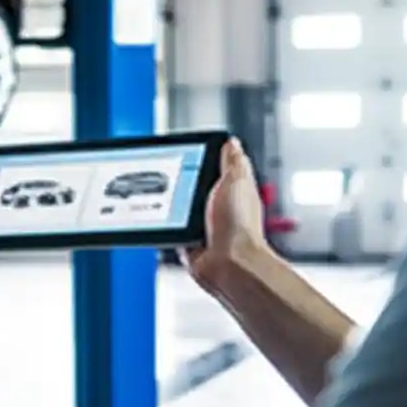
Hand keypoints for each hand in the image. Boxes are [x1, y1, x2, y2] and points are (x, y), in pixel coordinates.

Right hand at [180, 138, 268, 291]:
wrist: (229, 264)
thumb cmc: (239, 226)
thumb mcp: (236, 180)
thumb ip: (232, 161)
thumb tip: (232, 142)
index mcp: (233, 190)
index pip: (215, 168)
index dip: (201, 160)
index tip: (185, 153)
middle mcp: (220, 209)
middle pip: (194, 188)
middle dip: (182, 184)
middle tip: (170, 178)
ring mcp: (205, 226)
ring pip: (181, 209)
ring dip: (174, 208)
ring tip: (170, 203)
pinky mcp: (190, 242)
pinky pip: (172, 229)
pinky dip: (168, 226)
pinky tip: (167, 222)